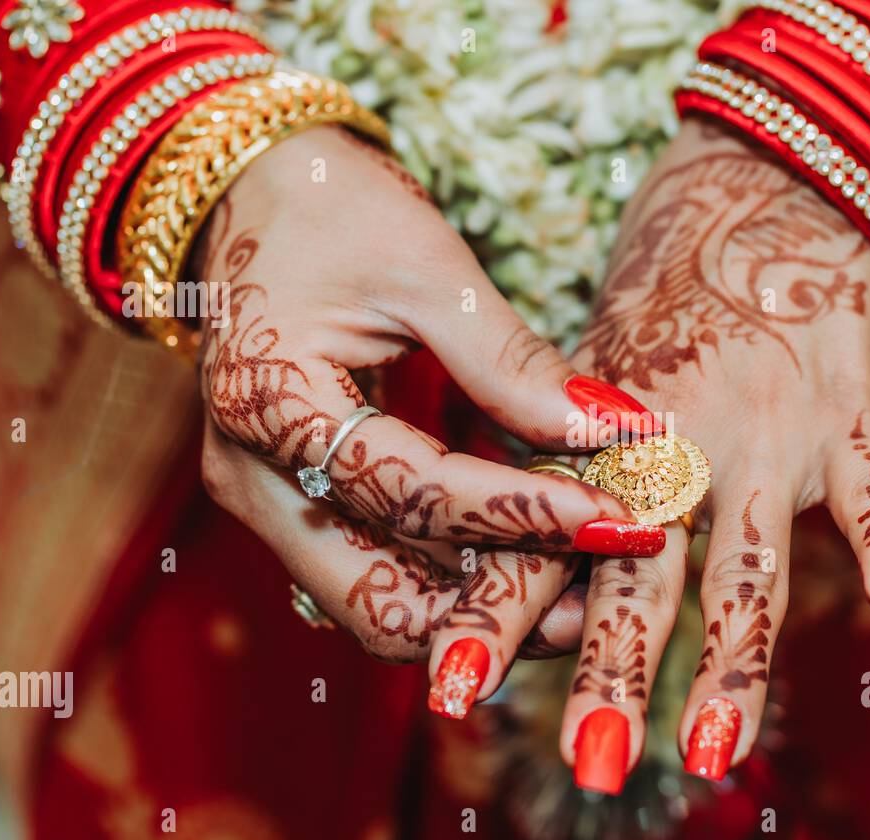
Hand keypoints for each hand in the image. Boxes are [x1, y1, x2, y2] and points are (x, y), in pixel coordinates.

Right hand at [191, 127, 664, 664]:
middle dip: (499, 609)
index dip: (523, 513)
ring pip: (378, 609)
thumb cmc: (334, 209)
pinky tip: (528, 565)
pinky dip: (452, 585)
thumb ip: (511, 361)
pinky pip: (377, 578)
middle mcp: (251, 475)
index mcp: (270, 400)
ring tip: (580, 592)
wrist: (253, 196)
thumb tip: (617, 428)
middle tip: (602, 596)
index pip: (414, 491)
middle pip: (381, 597)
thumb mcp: (428, 268)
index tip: (618, 518)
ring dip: (478, 613)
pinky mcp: (296, 507)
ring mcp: (267, 501)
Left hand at [423, 119, 869, 789]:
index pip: (539, 546)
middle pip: (638, 579)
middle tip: (590, 764)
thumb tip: (514, 584)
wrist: (760, 195)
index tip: (450, 692)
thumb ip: (561, 480)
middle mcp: (673, 449)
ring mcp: (762, 433)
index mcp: (602, 448)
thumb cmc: (665, 310)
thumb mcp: (593, 386)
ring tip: (711, 753)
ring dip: (732, 661)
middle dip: (612, 674)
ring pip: (747, 563)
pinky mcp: (845, 411)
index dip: (495, 619)